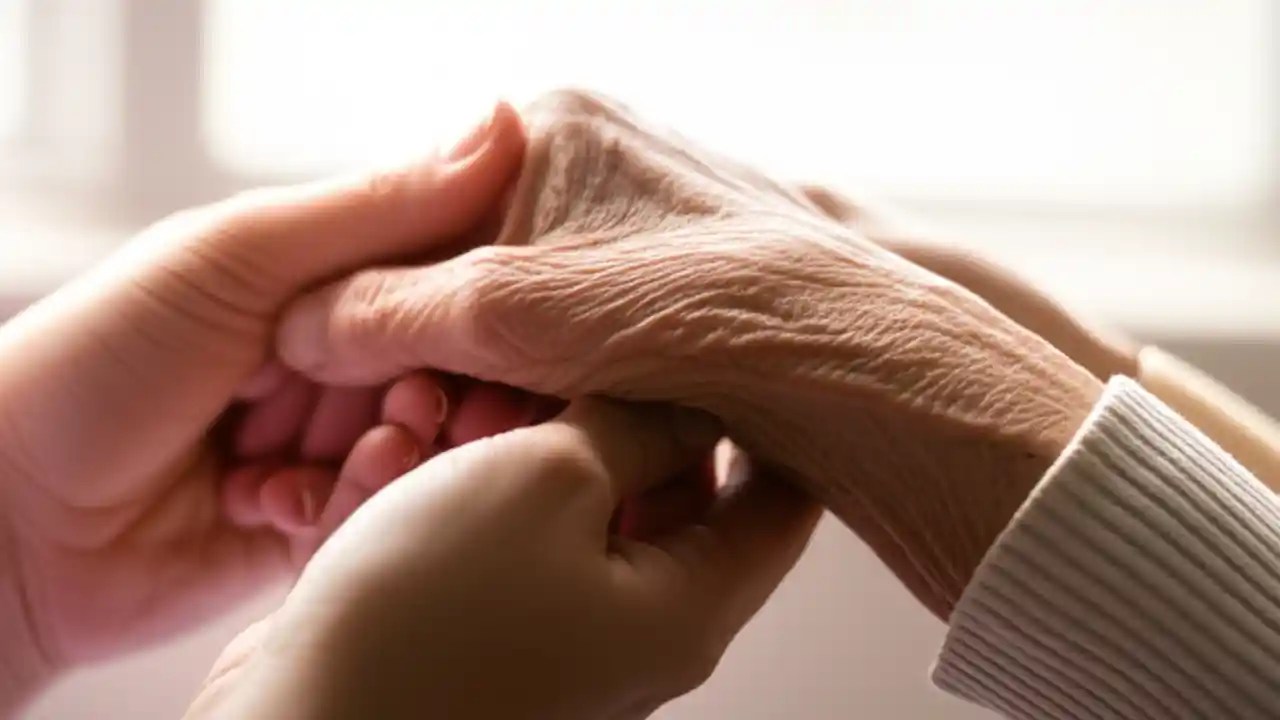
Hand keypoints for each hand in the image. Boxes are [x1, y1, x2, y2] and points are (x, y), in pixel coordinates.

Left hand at [0, 103, 524, 702]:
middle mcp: (330, 359)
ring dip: (400, 452)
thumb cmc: (100, 359)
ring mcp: (321, 444)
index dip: (477, 300)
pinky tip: (284, 502)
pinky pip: (379, 517)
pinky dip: (351, 509)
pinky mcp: (314, 526)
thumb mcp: (241, 256)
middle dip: (440, 386)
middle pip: (443, 368)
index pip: (441, 277)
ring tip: (358, 453)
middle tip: (409, 403)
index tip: (499, 321)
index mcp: (320, 281)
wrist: (5, 516)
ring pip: (424, 447)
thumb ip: (377, 209)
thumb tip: (503, 128)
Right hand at [185, 400, 819, 719]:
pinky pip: (475, 538)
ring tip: (435, 396)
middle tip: (544, 353)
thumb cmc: (426, 620)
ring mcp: (542, 633)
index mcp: (683, 607)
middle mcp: (626, 628)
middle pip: (654, 492)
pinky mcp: (463, 631)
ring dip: (496, 439)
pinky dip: (437, 487)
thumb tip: (681, 400)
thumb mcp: (547, 482)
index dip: (765, 417)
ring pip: (550, 504)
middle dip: (597, 411)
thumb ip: (630, 428)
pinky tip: (384, 451)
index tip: (730, 343)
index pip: (777, 503)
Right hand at [274, 90, 1103, 618]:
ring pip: (529, 299)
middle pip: (472, 262)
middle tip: (436, 420)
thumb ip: (382, 313)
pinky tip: (569, 417)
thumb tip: (295, 325)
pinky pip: (587, 318)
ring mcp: (645, 207)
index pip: (412, 219)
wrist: (850, 353)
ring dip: (504, 367)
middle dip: (449, 345)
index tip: (350, 381)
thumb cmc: (688, 313)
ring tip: (506, 428)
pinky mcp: (681, 265)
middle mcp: (597, 149)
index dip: (373, 307)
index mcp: (545, 124)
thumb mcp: (506, 314)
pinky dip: (562, 370)